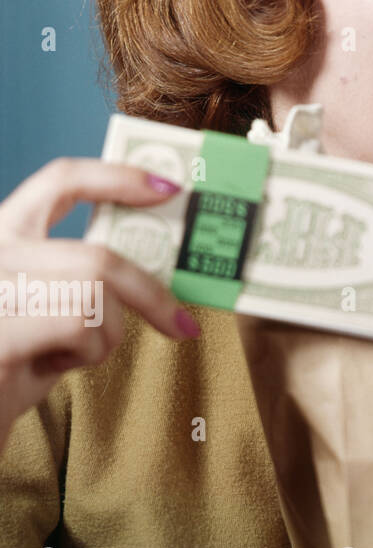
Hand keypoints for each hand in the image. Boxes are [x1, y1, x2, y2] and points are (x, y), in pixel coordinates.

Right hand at [0, 158, 199, 452]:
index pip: (60, 180)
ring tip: (72, 356)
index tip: (169, 187)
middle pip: (98, 255)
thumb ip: (86, 276)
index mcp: (4, 237)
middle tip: (180, 324)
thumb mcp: (51, 309)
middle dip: (149, 294)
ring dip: (106, 335)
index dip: (119, 177)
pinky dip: (87, 352)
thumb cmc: (10, 371)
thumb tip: (158, 263)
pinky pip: (81, 323)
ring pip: (96, 290)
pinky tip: (50, 367)